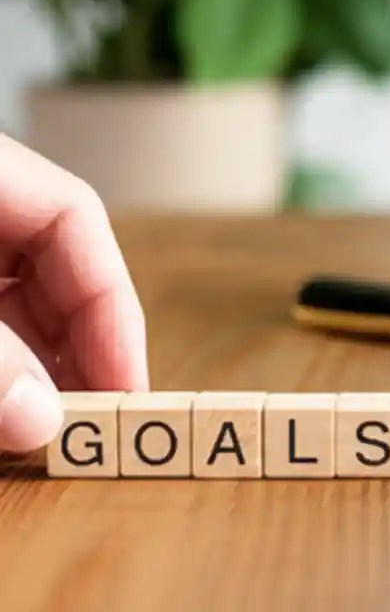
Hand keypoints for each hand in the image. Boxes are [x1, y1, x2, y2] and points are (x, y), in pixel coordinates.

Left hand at [0, 134, 147, 451]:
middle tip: (93, 420)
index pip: (75, 218)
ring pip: (11, 302)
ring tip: (46, 424)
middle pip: (47, 268)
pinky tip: (6, 407)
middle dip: (74, 347)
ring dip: (34, 365)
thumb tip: (40, 422)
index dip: (111, 304)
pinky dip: (0, 364)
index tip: (125, 384)